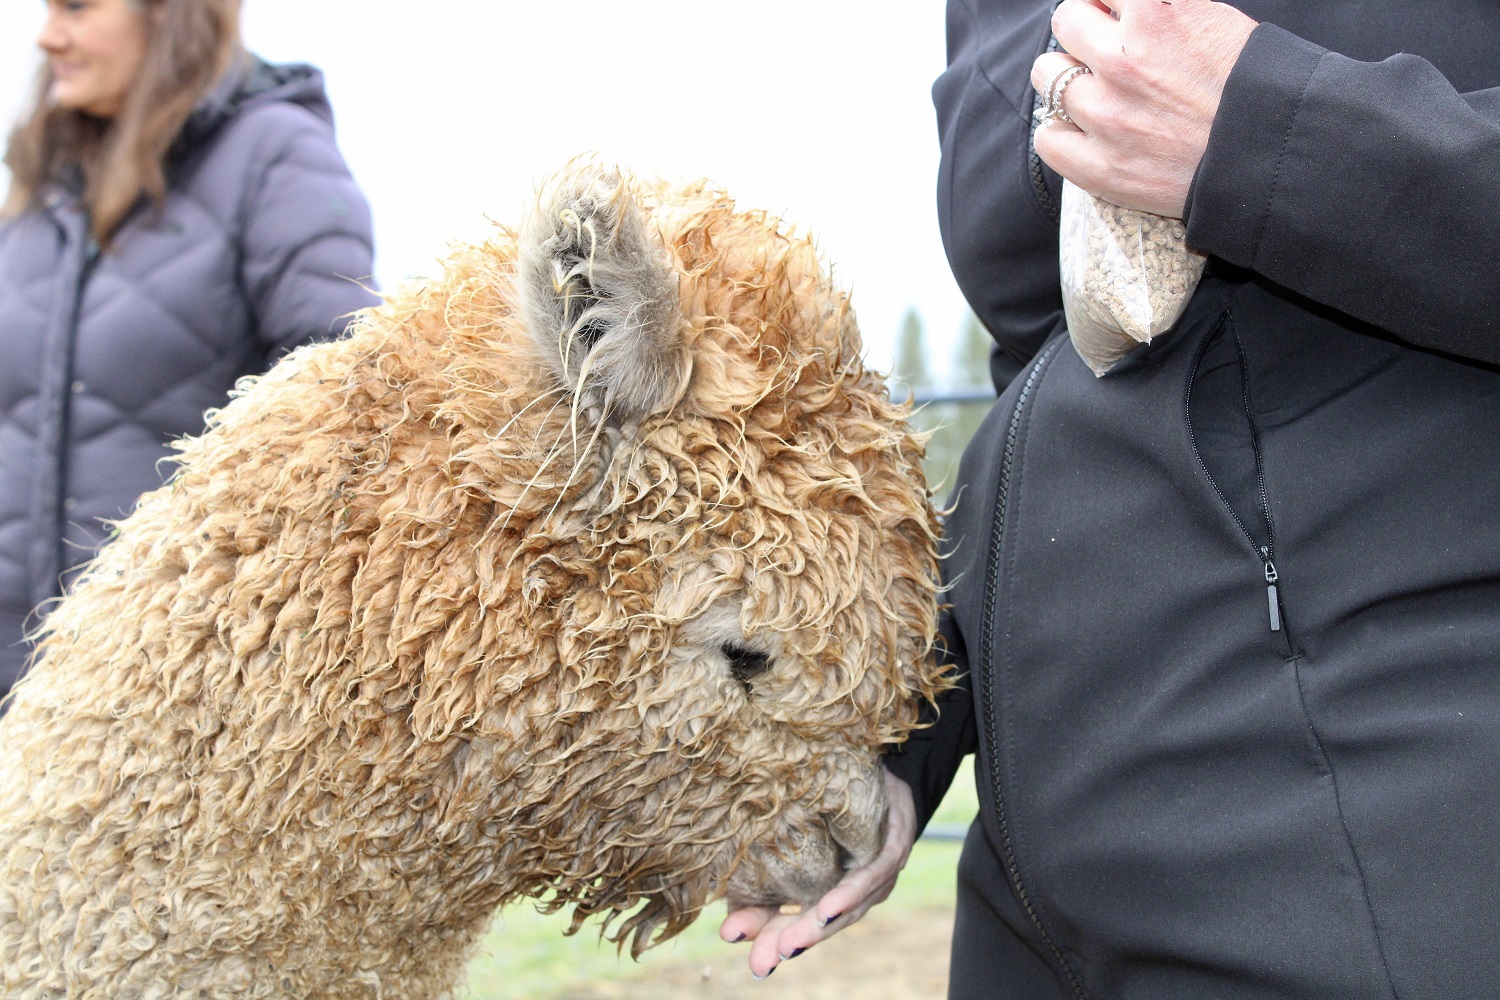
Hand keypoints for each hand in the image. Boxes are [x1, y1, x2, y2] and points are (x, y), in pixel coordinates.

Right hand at [718, 767, 917, 978]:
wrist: (879, 773)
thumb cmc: (831, 805)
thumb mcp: (796, 829)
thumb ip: (767, 857)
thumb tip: (722, 868)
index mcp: (822, 889)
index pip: (787, 916)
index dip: (759, 930)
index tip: (728, 935)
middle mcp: (847, 891)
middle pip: (816, 922)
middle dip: (786, 942)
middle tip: (759, 962)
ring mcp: (873, 877)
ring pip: (845, 910)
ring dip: (815, 928)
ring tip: (789, 943)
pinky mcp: (892, 854)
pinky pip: (872, 879)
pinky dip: (851, 896)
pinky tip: (831, 908)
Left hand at [1031, 0, 1257, 217]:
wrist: (1273, 158)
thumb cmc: (1254, 86)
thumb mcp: (1213, 19)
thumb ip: (1161, 9)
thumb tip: (1124, 9)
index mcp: (1155, 15)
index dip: (1107, 2)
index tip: (1112, 13)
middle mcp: (1123, 61)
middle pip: (1066, 21)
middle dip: (1083, 28)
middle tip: (1101, 48)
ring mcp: (1107, 115)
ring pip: (1047, 76)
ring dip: (1066, 78)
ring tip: (1093, 90)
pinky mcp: (1100, 166)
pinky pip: (1047, 137)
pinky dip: (1059, 130)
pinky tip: (1082, 130)